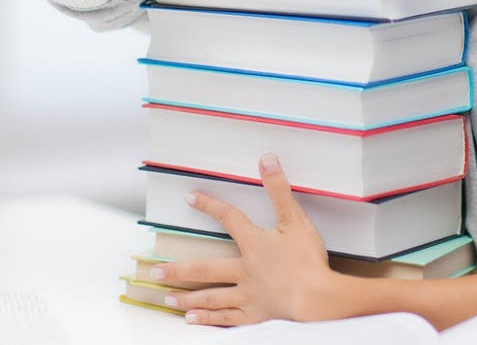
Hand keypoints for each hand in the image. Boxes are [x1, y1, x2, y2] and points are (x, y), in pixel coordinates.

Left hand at [150, 153, 333, 325]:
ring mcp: (248, 296)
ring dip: (188, 297)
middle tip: (156, 272)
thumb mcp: (295, 219)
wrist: (316, 299)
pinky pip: (226, 319)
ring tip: (168, 299)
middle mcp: (244, 270)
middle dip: (179, 269)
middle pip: (205, 269)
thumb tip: (267, 160)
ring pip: (211, 296)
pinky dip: (208, 319)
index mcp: (254, 244)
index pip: (228, 218)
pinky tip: (194, 321)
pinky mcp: (256, 316)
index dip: (209, 205)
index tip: (190, 198)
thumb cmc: (307, 260)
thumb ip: (279, 189)